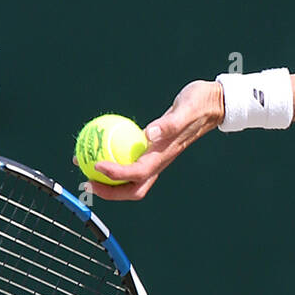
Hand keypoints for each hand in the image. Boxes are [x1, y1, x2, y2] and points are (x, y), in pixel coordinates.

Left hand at [84, 80, 224, 200]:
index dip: (116, 175)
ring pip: (128, 177)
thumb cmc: (200, 104)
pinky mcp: (150, 147)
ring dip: (106, 177)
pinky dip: (110, 155)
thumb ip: (169, 123)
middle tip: (87, 181)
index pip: (137, 174)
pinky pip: (127, 156)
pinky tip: (96, 142)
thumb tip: (149, 134)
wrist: (211, 103)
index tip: (97, 166)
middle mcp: (158, 161)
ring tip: (82, 164)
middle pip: (132, 188)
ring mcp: (154, 156)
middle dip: (109, 191)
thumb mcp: (186, 110)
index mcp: (164, 156)